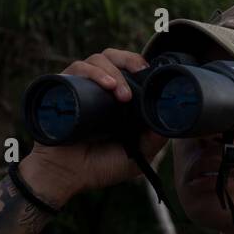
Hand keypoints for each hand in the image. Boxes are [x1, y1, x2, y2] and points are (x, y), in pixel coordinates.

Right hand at [24, 47, 167, 198]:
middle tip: (140, 74)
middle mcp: (96, 89)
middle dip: (129, 60)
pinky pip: (77, 68)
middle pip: (113, 56)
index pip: (127, 68)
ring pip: (97, 59)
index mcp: (114, 99)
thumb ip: (154, 139)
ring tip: (122, 94)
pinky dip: (93, 72)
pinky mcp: (63, 88)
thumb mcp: (136, 156)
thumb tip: (170, 117)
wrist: (65, 177)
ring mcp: (79, 87)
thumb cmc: (98, 168)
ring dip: (114, 72)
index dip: (138, 64)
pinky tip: (106, 86)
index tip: (150, 72)